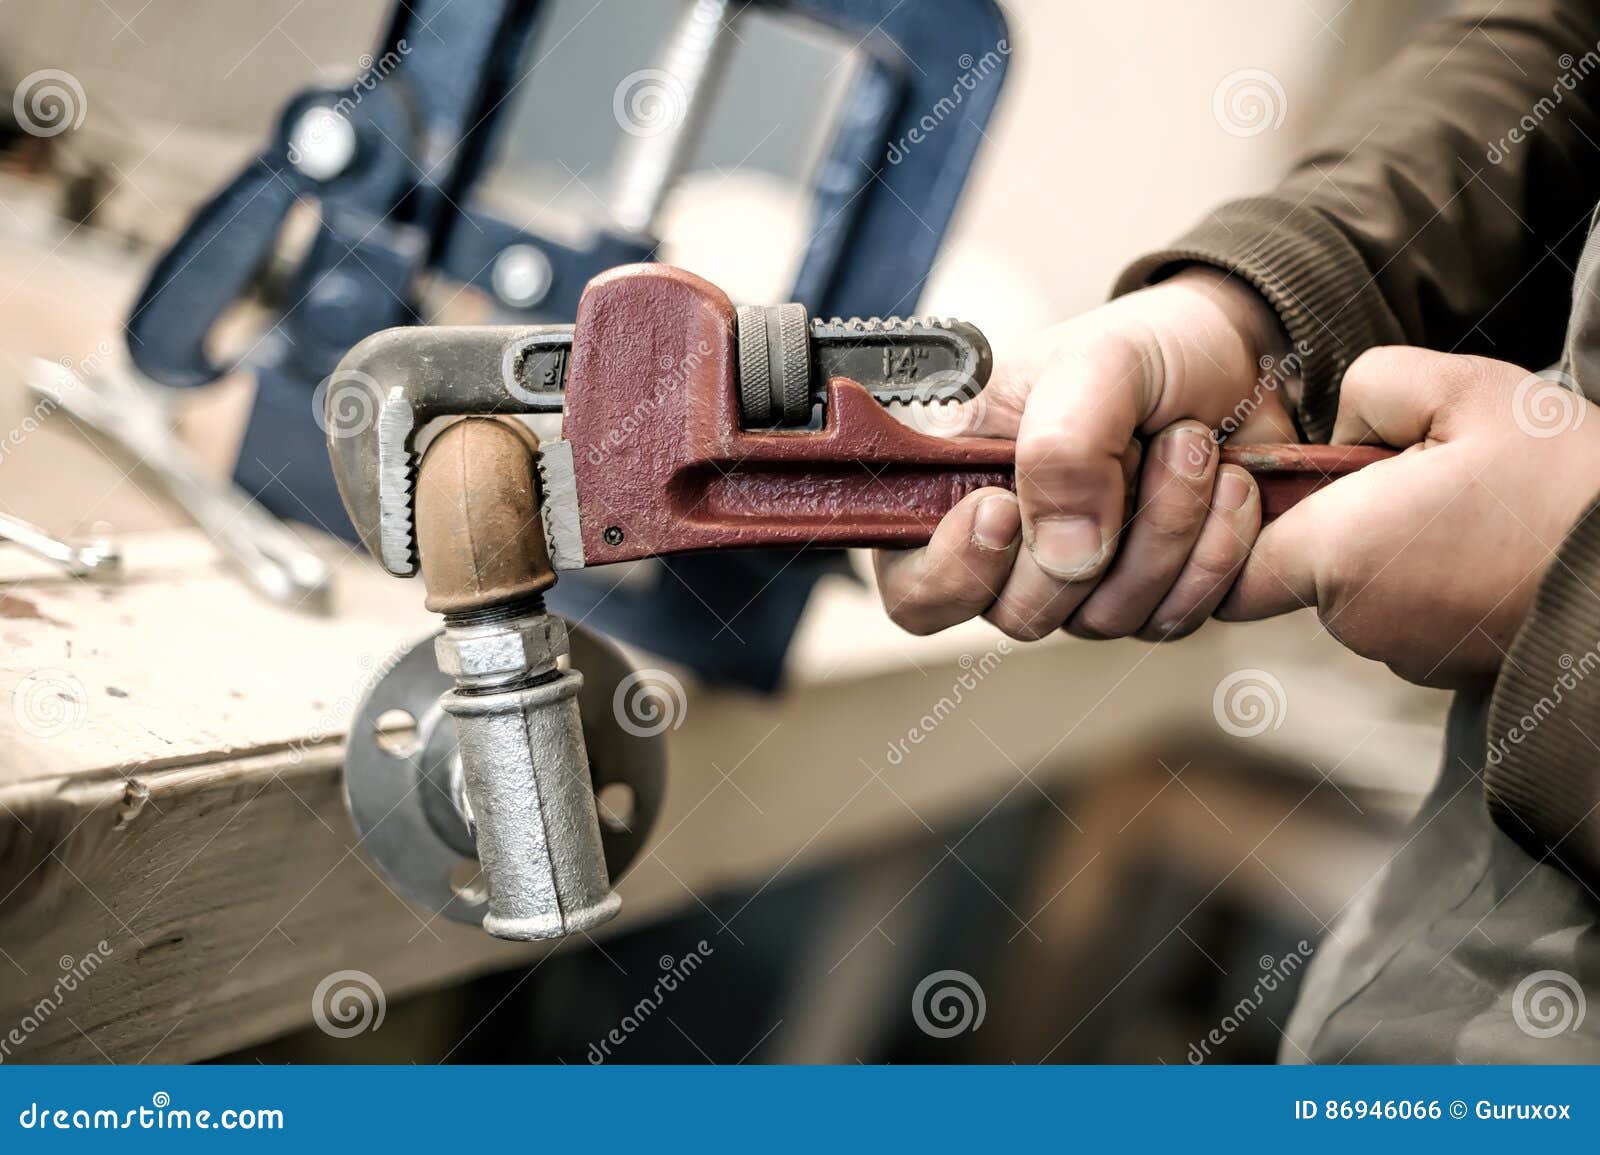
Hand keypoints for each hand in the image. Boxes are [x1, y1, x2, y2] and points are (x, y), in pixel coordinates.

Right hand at [875, 267, 1296, 640]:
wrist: (1242, 354)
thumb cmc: (1143, 348)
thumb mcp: (1093, 363)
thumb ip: (1060, 451)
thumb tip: (1065, 559)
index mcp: (958, 493)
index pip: (915, 589)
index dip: (955, 570)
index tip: (1002, 508)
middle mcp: (1013, 556)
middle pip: (1021, 615)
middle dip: (1093, 535)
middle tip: (1143, 446)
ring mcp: (1085, 589)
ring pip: (1106, 620)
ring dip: (1166, 529)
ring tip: (1194, 444)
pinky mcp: (1158, 600)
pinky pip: (1176, 618)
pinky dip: (1215, 553)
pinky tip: (1231, 486)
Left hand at [1221, 347, 1599, 687]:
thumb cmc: (1561, 479)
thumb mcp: (1466, 389)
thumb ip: (1371, 388)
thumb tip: (1338, 431)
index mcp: (1337, 552)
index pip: (1234, 568)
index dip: (1249, 528)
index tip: (1297, 485)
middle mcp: (1355, 621)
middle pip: (1304, 569)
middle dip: (1343, 519)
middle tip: (1421, 473)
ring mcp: (1405, 656)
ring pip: (1361, 592)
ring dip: (1394, 549)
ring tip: (1471, 509)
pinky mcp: (1450, 673)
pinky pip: (1412, 616)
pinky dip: (1435, 582)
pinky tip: (1492, 547)